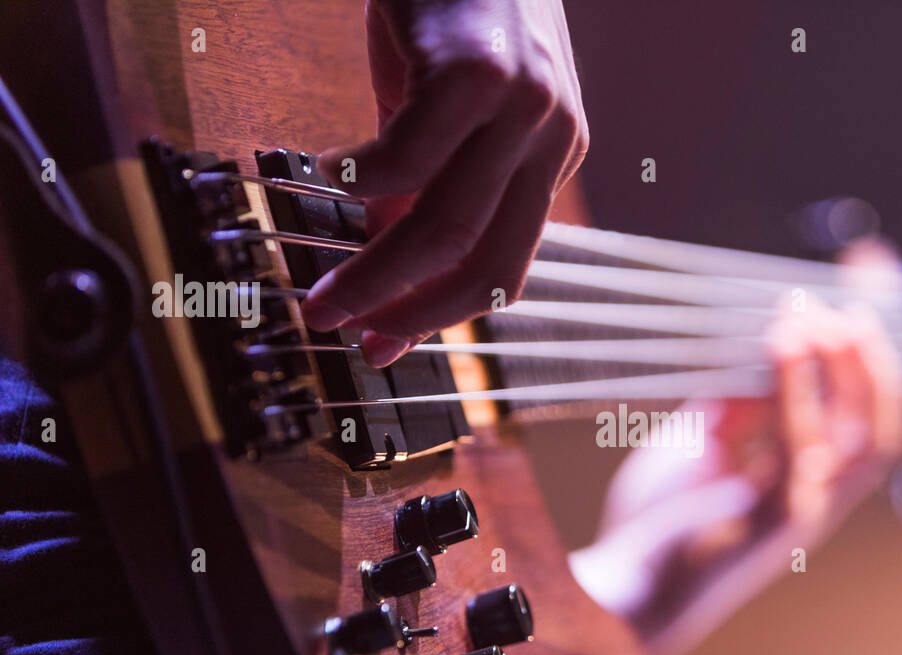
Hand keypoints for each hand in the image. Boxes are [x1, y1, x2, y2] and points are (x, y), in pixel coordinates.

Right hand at [301, 0, 588, 366]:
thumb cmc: (451, 14)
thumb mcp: (450, 116)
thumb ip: (425, 191)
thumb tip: (384, 265)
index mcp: (551, 161)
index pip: (506, 266)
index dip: (443, 316)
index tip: (385, 346)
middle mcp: (552, 140)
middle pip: (482, 261)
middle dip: (406, 312)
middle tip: (341, 330)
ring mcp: (524, 107)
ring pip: (448, 225)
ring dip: (376, 272)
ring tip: (322, 292)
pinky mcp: (478, 71)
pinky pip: (409, 157)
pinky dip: (358, 182)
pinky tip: (323, 181)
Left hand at [572, 239, 901, 654]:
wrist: (618, 587)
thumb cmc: (654, 524)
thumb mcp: (695, 446)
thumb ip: (732, 406)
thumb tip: (755, 353)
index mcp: (801, 484)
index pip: (859, 422)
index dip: (862, 368)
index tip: (837, 311)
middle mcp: (816, 500)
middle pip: (879, 428)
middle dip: (870, 364)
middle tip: (844, 308)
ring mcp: (804, 514)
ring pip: (859, 436)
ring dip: (845, 369)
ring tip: (817, 318)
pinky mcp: (778, 522)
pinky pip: (802, 444)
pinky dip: (797, 389)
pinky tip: (779, 346)